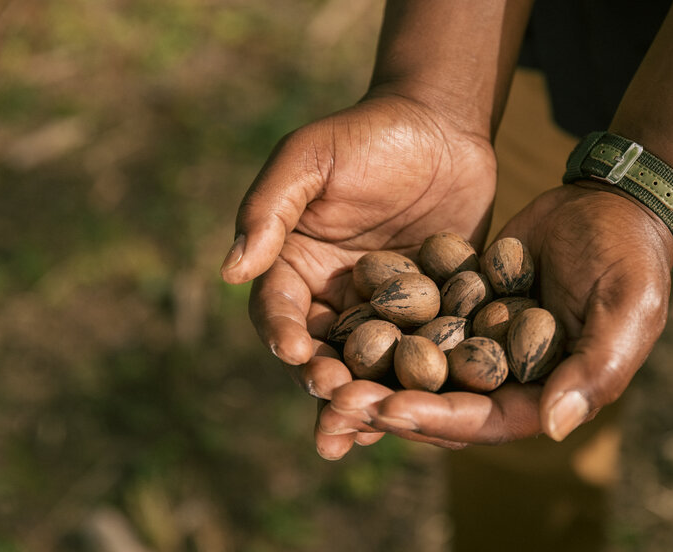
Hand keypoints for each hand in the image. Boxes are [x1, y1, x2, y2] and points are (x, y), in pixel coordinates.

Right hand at [220, 93, 496, 457]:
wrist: (442, 126)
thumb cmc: (369, 133)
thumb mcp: (309, 157)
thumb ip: (270, 210)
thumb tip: (230, 272)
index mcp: (296, 266)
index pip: (280, 309)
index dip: (283, 333)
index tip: (294, 352)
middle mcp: (335, 297)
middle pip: (323, 351)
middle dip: (326, 381)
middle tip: (338, 404)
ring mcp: (385, 310)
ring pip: (370, 365)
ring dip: (369, 398)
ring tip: (369, 432)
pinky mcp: (433, 313)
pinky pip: (424, 352)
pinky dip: (423, 382)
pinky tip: (428, 409)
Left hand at [321, 182, 672, 451]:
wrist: (610, 201)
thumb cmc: (632, 259)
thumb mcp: (626, 311)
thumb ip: (595, 369)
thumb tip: (554, 427)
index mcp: (543, 392)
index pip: (483, 420)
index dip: (436, 419)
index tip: (389, 409)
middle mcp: (504, 375)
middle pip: (438, 402)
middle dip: (389, 403)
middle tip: (338, 397)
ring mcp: (478, 338)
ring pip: (418, 364)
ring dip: (375, 369)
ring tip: (326, 366)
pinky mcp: (460, 302)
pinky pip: (416, 318)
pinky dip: (383, 321)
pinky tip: (343, 315)